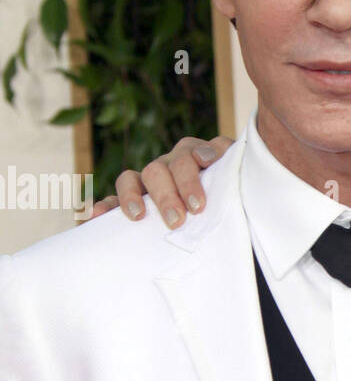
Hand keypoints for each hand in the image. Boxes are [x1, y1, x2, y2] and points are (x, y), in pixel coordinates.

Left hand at [86, 135, 234, 224]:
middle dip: (162, 196)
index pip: (128, 183)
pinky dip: (210, 150)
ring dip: (186, 181)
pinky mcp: (217, 152)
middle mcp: (165, 169)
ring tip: (197, 206)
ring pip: (180, 158)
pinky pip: (212, 145)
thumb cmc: (193, 232)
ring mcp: (190, 158)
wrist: (231, 215)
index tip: (136, 216)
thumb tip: (89, 220)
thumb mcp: (164, 235)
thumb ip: (135, 232)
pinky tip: (212, 161)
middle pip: (153, 172)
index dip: (127, 197)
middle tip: (175, 220)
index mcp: (148, 187)